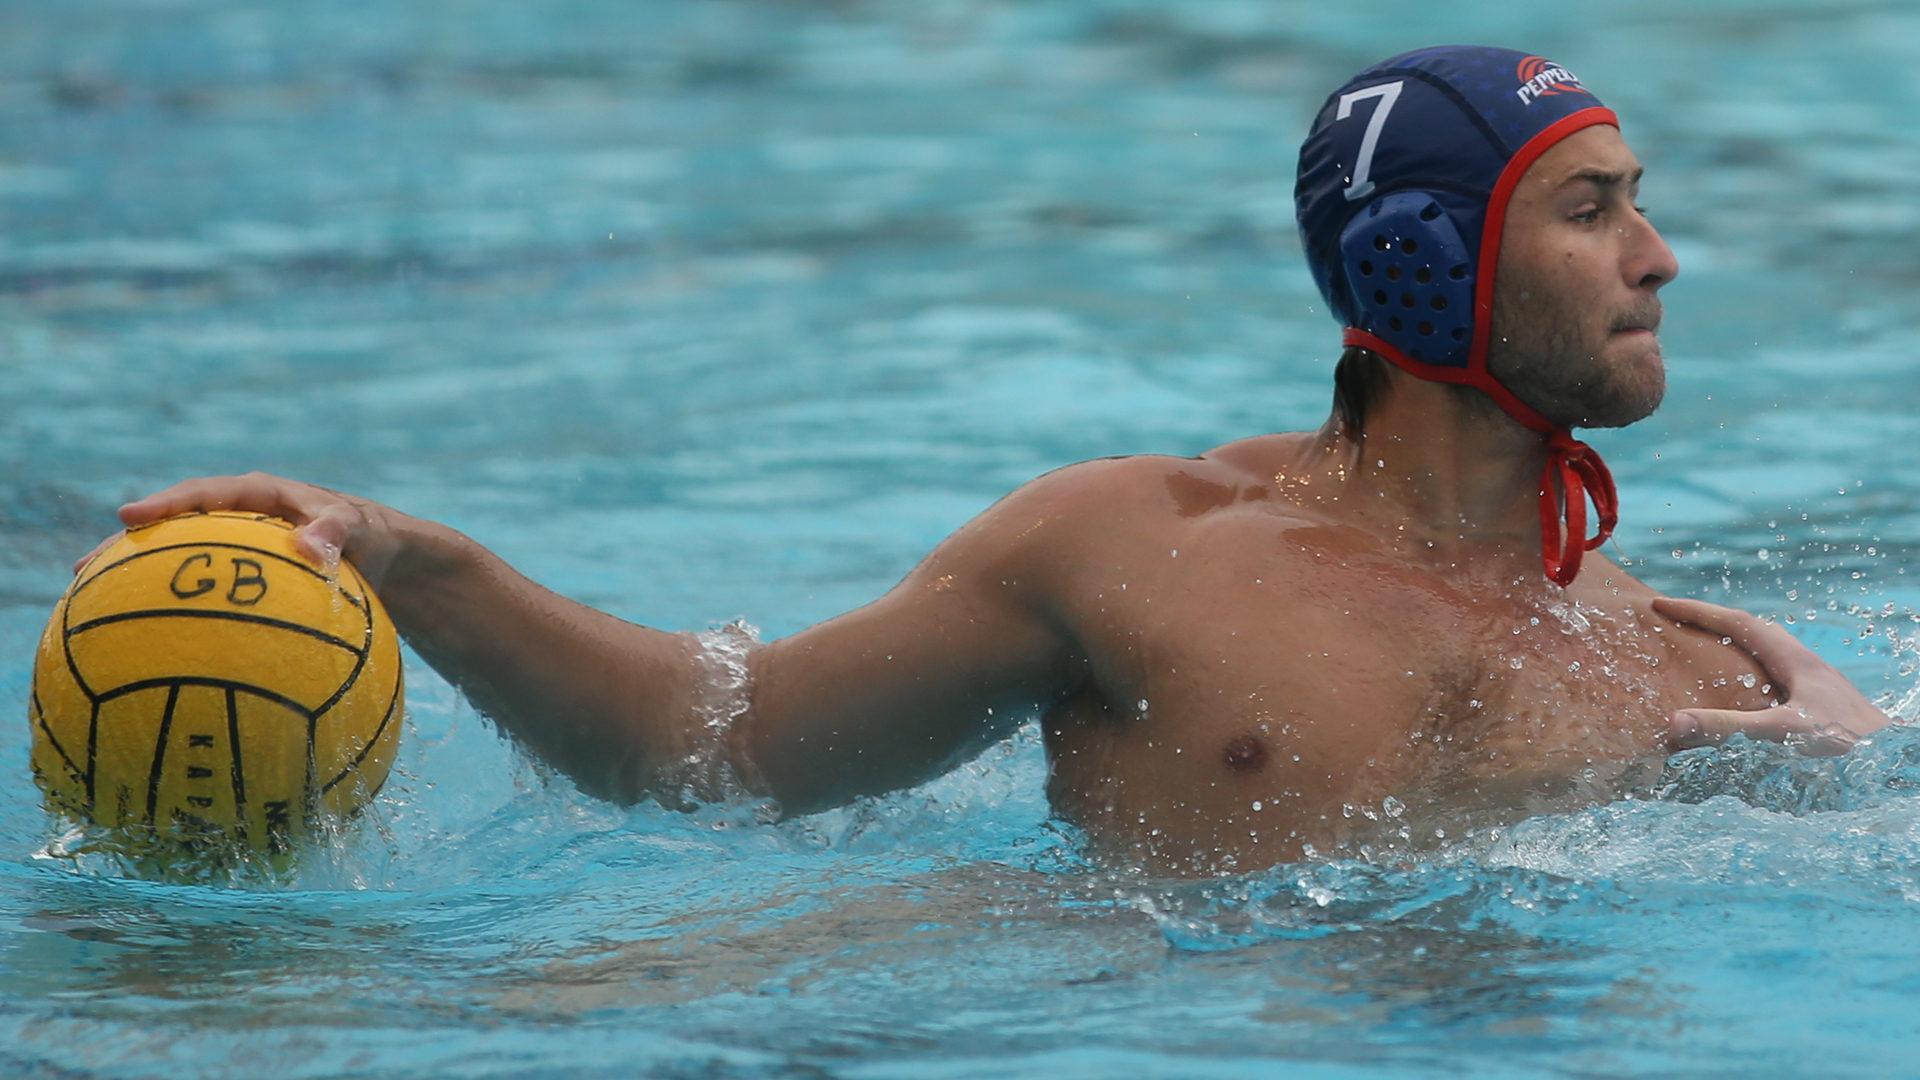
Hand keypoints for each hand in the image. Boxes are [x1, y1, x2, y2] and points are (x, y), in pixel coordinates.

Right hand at [75, 473, 406, 587]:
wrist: (384, 556)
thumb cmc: (370, 536)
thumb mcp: (359, 529)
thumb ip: (337, 531)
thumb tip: (309, 546)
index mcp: (258, 496)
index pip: (204, 493)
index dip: (166, 503)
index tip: (130, 516)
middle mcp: (237, 518)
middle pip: (172, 528)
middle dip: (128, 546)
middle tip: (84, 568)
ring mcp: (234, 550)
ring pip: (176, 560)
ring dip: (137, 580)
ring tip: (89, 608)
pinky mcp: (240, 579)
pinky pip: (202, 592)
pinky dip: (175, 611)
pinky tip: (148, 646)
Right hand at [1655, 596, 1890, 756]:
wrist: (1894, 758)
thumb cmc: (1849, 742)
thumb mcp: (1784, 730)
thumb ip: (1729, 727)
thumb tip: (1672, 722)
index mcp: (1794, 660)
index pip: (1739, 624)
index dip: (1698, 612)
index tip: (1661, 605)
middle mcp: (1805, 667)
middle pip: (1753, 633)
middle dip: (1713, 624)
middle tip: (1678, 624)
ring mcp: (1815, 686)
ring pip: (1768, 654)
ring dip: (1734, 648)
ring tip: (1705, 656)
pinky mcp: (1821, 707)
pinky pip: (1775, 678)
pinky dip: (1750, 676)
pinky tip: (1744, 698)